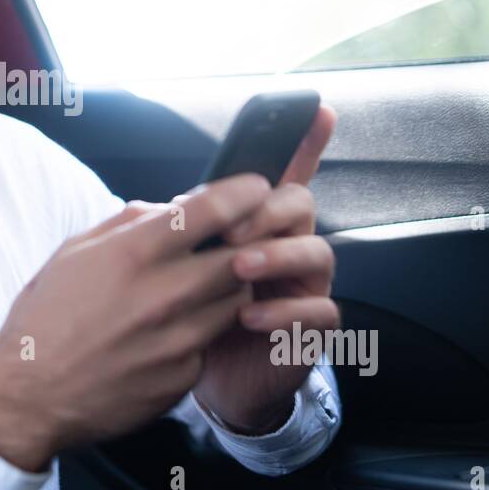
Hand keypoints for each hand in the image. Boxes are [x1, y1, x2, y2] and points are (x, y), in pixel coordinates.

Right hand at [0, 173, 278, 471]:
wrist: (28, 396)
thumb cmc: (45, 319)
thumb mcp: (74, 253)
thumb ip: (128, 223)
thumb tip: (173, 207)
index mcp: (132, 255)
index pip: (211, 211)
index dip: (243, 193)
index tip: (256, 189)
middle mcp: (162, 295)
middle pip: (241, 257)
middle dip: (244, 244)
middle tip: (236, 241)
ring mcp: (177, 341)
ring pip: (236, 301)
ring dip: (227, 287)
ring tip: (197, 288)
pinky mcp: (182, 377)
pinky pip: (211, 344)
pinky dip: (201, 332)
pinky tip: (171, 334)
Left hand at [192, 105, 339, 432]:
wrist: (198, 379)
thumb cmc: (185, 316)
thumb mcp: (175, 267)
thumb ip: (181, 234)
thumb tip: (170, 204)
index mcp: (255, 225)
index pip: (281, 175)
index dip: (303, 142)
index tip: (318, 110)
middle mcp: (285, 248)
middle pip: (299, 204)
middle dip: (268, 208)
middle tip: (229, 229)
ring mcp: (302, 288)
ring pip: (318, 253)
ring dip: (277, 254)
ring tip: (238, 266)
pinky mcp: (307, 332)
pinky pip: (319, 313)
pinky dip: (284, 311)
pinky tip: (248, 317)